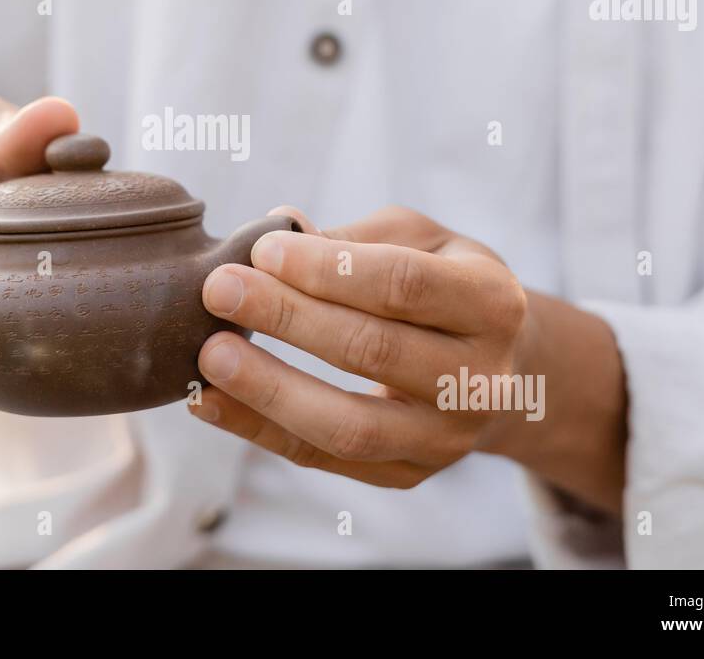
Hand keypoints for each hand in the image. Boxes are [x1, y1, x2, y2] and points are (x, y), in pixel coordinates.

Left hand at [193, 205, 625, 510]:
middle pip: (375, 352)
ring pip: (351, 425)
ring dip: (270, 390)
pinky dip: (258, 429)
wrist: (496, 364)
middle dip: (288, 318)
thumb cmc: (440, 280)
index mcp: (494, 302)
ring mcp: (449, 438)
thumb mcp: (417, 239)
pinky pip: (323, 458)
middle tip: (219, 290)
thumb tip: (271, 229)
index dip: (329, 269)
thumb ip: (349, 238)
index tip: (262, 250)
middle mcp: (481, 378)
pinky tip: (207, 400)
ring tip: (209, 356)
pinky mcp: (409, 475)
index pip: (404, 285)